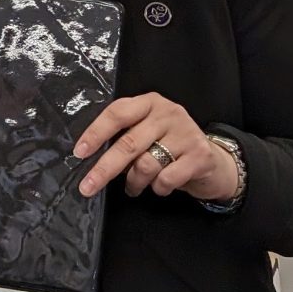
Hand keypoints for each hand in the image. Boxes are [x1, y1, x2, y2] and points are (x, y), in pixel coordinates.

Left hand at [74, 93, 239, 201]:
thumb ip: (124, 136)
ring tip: (133, 187)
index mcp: (149, 103)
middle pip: (128, 143)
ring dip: (134, 182)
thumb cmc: (169, 146)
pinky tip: (160, 186)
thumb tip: (90, 157)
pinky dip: (158, 188)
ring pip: (146, 164)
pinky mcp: (200, 155)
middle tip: (87, 187)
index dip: (96, 133)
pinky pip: (166, 178)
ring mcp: (186, 132)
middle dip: (104, 169)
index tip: (79, 152)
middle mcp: (168, 113)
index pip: (117, 113)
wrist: (213, 160)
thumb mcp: (146, 132)